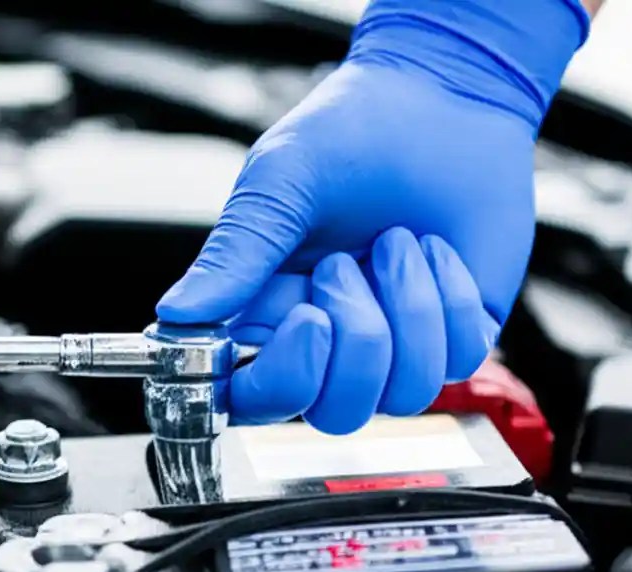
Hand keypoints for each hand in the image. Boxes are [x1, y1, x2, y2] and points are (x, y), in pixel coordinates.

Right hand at [157, 0, 589, 433]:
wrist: (440, 98)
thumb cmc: (348, 134)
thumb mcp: (278, 185)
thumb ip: (233, 256)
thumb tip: (175, 315)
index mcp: (265, 315)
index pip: (255, 397)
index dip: (279, 380)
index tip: (307, 319)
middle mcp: (326, 344)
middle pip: (335, 412)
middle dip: (357, 338)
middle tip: (347, 263)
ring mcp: (393, 346)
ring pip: (404, 394)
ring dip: (406, 309)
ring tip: (396, 242)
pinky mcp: (452, 335)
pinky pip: (456, 358)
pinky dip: (447, 297)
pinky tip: (434, 250)